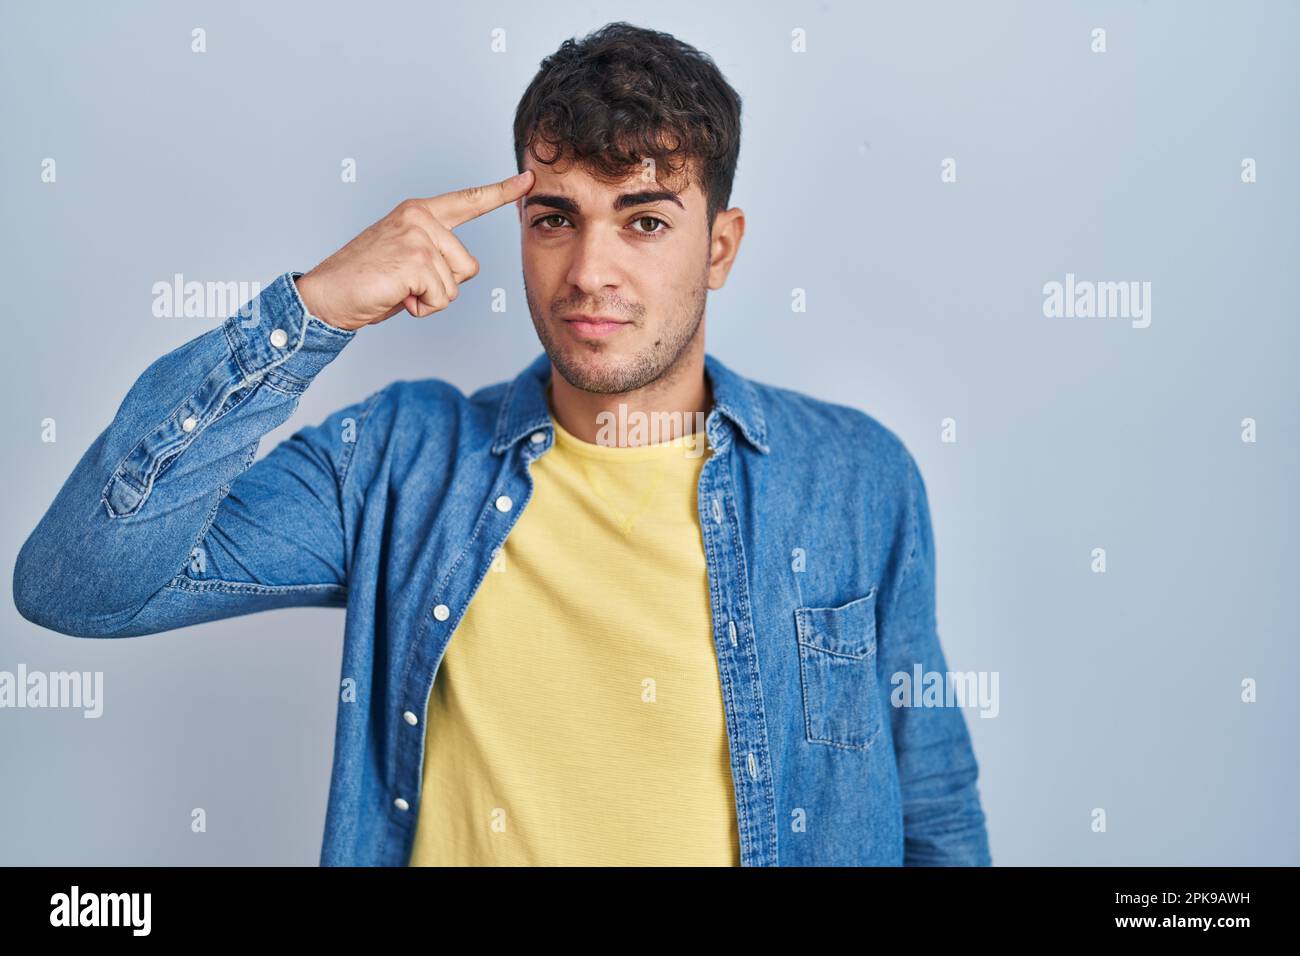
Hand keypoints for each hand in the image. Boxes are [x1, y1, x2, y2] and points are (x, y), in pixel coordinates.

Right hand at [294, 170, 533, 330]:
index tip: (528, 179)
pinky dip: (421, 308)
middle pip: (468, 266)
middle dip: (442, 286)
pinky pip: (442, 298)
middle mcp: (420, 217)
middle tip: (404, 284)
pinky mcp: (415, 259)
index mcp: (419, 212)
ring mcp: (418, 236)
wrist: (326, 295)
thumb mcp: (408, 259)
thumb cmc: (367, 282)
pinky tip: (396, 296)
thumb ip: (436, 254)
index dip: (501, 192)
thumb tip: (465, 268)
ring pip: (455, 285)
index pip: (468, 200)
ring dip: (430, 299)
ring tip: (398, 289)